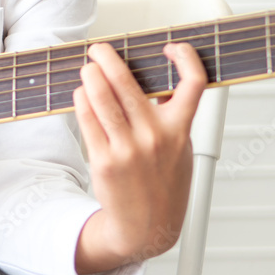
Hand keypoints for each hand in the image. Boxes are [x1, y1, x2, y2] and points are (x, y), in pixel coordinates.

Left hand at [73, 42, 206, 274]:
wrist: (146, 227)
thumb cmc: (163, 185)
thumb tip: (155, 82)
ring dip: (91, 76)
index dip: (185, 58)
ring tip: (87, 68)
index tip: (171, 47)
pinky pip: (88, 120)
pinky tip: (81, 94)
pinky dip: (82, 101)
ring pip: (103, 98)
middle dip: (109, 59)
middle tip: (100, 50)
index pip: (193, 84)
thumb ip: (171, 117)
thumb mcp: (181, 149)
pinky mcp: (104, 159)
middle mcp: (155, 137)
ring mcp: (128, 149)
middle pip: (128, 84)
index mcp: (180, 131)